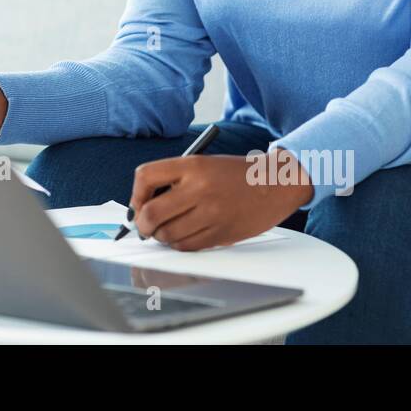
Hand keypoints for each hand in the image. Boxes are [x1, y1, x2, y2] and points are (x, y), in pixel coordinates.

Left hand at [128, 148, 312, 250]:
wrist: (275, 183)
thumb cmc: (235, 175)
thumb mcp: (203, 164)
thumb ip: (174, 180)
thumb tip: (142, 207)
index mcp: (193, 165)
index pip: (146, 176)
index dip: (135, 194)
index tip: (138, 204)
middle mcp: (200, 188)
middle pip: (151, 212)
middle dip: (142, 224)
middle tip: (144, 226)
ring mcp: (211, 212)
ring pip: (168, 234)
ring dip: (161, 236)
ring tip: (166, 230)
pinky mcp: (221, 233)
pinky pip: (188, 246)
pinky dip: (179, 245)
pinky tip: (183, 236)